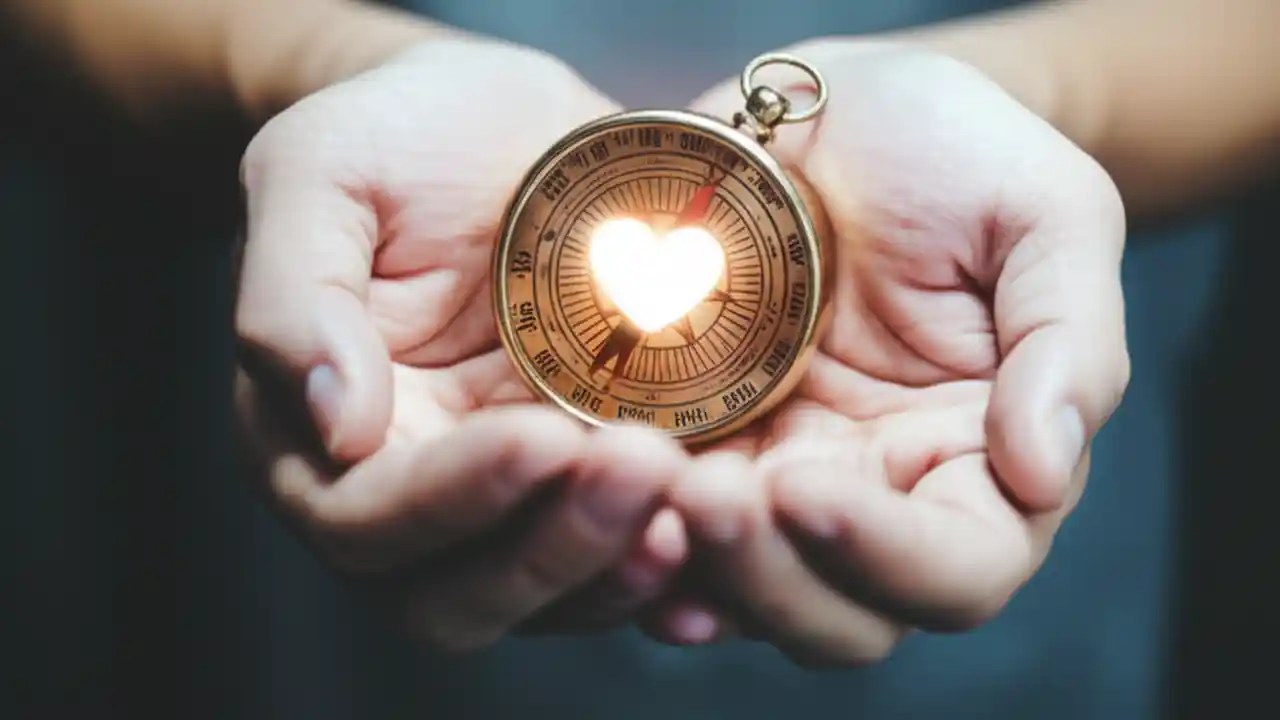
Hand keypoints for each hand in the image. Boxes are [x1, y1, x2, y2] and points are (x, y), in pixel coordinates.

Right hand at [234, 39, 691, 651]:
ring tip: (694, 501)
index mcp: (323, 436)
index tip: (545, 438)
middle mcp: (408, 494)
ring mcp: (504, 500)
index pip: (367, 517)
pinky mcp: (582, 484)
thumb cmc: (391, 141)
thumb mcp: (316, 176)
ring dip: (619, 563)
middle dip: (553, 546)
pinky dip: (666, 558)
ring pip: (547, 596)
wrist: (494, 127)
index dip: (455, 496)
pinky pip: (618, 557)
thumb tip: (333, 423)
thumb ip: (293, 297)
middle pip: (459, 595)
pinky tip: (718, 517)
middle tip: (642, 469)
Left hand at [644, 42, 1128, 662]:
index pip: (962, 567)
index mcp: (978, 461)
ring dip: (691, 566)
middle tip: (705, 497)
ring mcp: (779, 480)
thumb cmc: (952, 152)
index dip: (889, 556)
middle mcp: (879, 495)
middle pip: (841, 616)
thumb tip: (1045, 470)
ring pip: (744, 590)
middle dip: (769, 575)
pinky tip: (593, 499)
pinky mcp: (701, 448)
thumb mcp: (1045, 215)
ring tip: (640, 492)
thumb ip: (1070, 345)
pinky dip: (627, 536)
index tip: (805, 490)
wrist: (831, 110)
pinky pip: (662, 529)